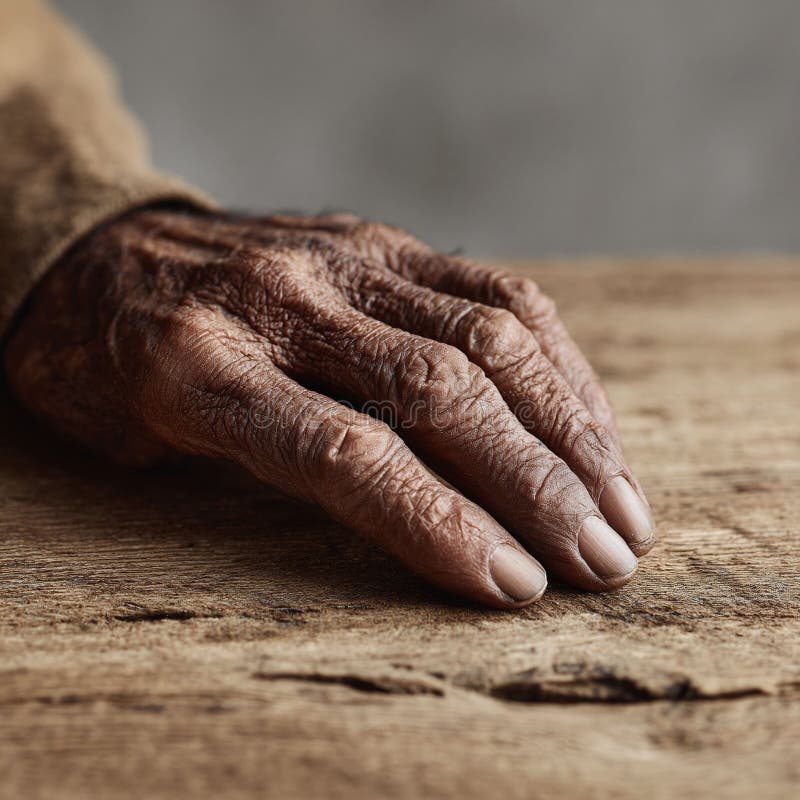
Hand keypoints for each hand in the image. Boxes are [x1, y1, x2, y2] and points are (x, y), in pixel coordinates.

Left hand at [4, 207, 654, 607]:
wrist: (106, 250)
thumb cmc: (112, 368)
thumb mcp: (141, 436)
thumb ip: (264, 467)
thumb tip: (419, 526)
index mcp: (196, 365)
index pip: (344, 451)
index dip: (439, 523)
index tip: (516, 587)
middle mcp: (282, 299)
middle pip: (437, 393)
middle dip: (536, 487)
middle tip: (603, 564)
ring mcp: (343, 256)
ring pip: (487, 339)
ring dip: (569, 432)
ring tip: (624, 511)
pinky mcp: (385, 238)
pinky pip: (493, 294)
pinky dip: (555, 365)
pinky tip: (591, 425)